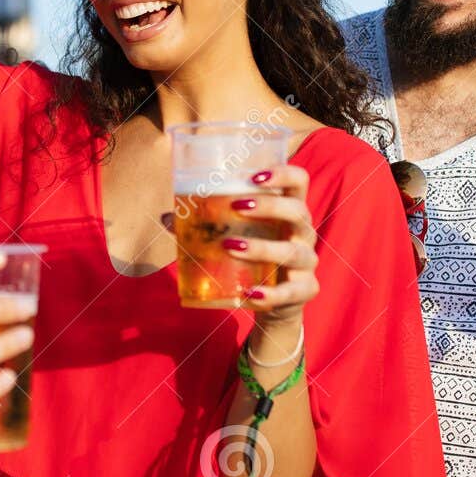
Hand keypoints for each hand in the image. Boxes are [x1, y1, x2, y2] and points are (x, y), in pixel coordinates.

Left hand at [222, 164, 320, 330]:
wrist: (276, 303)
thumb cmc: (255, 259)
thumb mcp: (239, 236)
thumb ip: (208, 225)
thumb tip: (167, 217)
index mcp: (290, 211)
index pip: (299, 181)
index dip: (283, 173)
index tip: (255, 176)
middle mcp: (304, 233)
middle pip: (298, 211)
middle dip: (270, 206)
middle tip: (237, 206)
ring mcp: (308, 263)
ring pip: (293, 252)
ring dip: (262, 247)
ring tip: (230, 247)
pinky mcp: (306, 291)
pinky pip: (290, 292)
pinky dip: (269, 294)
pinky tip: (248, 294)